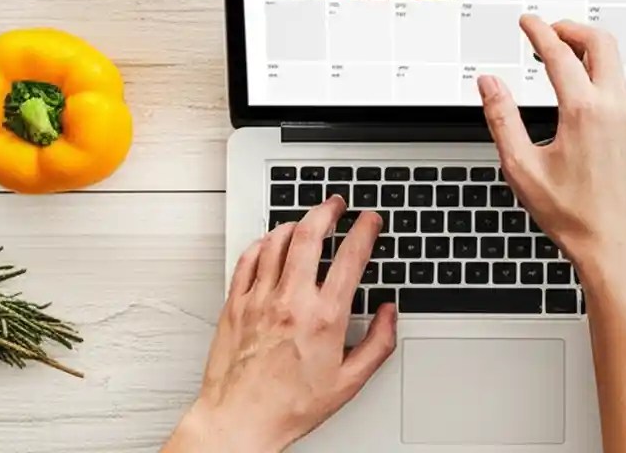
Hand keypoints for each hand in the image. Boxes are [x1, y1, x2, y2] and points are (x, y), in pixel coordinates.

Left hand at [164, 198, 396, 452]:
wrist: (240, 421)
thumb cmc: (289, 406)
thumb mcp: (349, 382)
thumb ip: (378, 344)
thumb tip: (389, 315)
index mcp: (324, 318)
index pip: (350, 258)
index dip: (364, 231)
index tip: (369, 220)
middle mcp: (291, 302)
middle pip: (309, 235)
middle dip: (326, 211)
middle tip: (335, 204)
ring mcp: (260, 300)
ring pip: (276, 242)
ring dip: (295, 224)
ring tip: (305, 221)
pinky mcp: (235, 305)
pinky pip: (248, 260)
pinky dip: (262, 244)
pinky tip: (270, 243)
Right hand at [478, 15, 625, 269]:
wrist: (611, 242)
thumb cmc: (571, 213)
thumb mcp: (521, 166)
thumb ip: (502, 118)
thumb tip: (489, 84)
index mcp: (585, 112)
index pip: (560, 54)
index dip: (539, 33)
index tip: (527, 23)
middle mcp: (615, 108)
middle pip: (600, 42)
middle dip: (572, 29)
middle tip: (548, 32)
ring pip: (614, 63)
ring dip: (587, 51)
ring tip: (560, 58)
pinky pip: (620, 86)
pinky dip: (599, 74)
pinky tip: (580, 90)